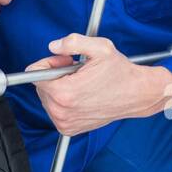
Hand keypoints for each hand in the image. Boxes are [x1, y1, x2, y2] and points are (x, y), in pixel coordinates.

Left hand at [28, 33, 171, 135]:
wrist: (137, 94)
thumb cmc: (120, 71)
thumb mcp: (99, 48)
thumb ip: (72, 42)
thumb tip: (53, 46)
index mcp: (64, 92)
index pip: (34, 74)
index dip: (49, 63)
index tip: (65, 61)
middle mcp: (62, 111)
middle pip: (40, 86)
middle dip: (54, 75)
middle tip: (75, 70)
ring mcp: (65, 122)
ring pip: (47, 98)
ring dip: (59, 88)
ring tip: (81, 82)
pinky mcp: (69, 129)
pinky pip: (55, 110)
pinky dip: (64, 101)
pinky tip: (81, 94)